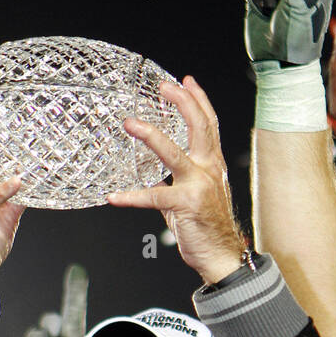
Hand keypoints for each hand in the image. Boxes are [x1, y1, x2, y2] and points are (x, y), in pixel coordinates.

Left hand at [107, 76, 243, 285]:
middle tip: (163, 87)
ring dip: (150, 135)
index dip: (198, 99)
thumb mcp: (194, 195)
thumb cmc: (207, 227)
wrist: (221, 255)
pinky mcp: (185, 205)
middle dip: (182, 102)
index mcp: (212, 164)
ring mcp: (198, 185)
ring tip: (130, 123)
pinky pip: (154, 197)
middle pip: (199, 126)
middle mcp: (208, 169)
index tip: (186, 81)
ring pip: (174, 153)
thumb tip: (153, 176)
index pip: (209, 123)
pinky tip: (115, 197)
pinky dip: (131, 197)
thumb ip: (175, 180)